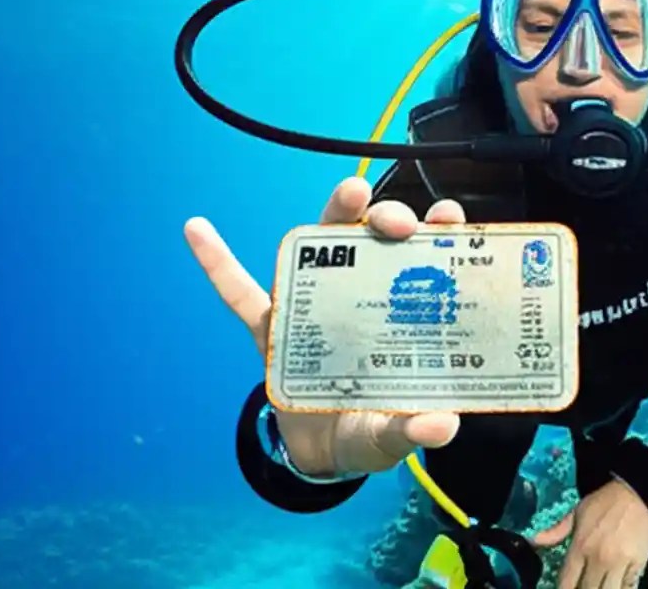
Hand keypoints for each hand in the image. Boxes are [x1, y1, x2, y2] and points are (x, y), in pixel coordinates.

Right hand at [183, 177, 463, 474]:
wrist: (322, 455)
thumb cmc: (369, 429)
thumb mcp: (393, 435)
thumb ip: (412, 429)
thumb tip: (440, 428)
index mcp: (398, 314)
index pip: (423, 263)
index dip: (439, 233)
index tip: (449, 217)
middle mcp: (359, 297)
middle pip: (375, 243)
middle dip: (389, 218)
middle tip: (399, 221)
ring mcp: (312, 307)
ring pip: (321, 251)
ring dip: (335, 215)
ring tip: (351, 191)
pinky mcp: (269, 330)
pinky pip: (238, 294)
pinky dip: (216, 263)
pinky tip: (197, 228)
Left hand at [532, 479, 647, 588]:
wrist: (638, 493)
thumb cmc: (605, 502)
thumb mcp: (577, 512)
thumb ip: (556, 531)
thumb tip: (534, 541)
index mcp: (580, 547)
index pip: (566, 582)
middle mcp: (597, 559)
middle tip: (583, 586)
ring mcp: (619, 564)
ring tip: (598, 586)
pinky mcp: (638, 565)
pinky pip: (628, 588)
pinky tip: (616, 586)